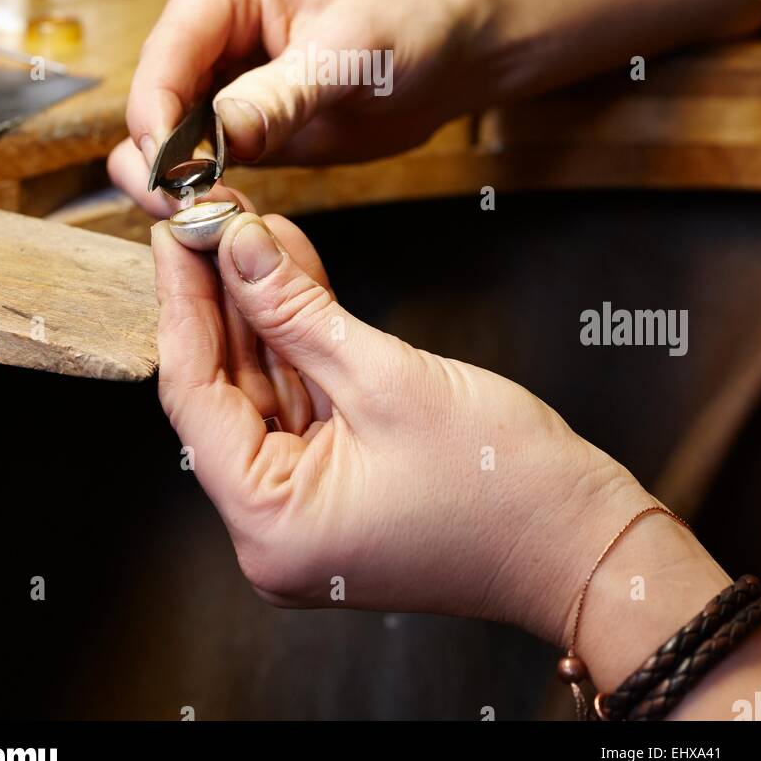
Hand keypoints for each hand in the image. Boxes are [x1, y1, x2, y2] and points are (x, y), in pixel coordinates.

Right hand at [111, 0, 473, 210]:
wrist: (443, 60)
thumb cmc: (407, 29)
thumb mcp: (353, 56)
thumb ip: (285, 94)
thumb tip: (224, 132)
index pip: (167, 51)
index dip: (157, 113)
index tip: (168, 170)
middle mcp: (207, 24)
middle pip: (152, 95)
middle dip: (158, 154)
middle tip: (181, 206)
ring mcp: (214, 74)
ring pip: (158, 134)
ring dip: (169, 179)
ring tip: (200, 213)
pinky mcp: (227, 120)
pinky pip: (190, 159)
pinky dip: (194, 190)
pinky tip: (218, 211)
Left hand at [152, 202, 649, 644]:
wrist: (583, 540)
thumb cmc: (503, 484)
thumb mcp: (386, 378)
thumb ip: (298, 311)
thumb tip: (237, 246)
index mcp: (269, 524)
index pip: (194, 397)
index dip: (182, 304)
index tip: (177, 234)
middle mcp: (273, 527)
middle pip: (225, 390)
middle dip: (221, 298)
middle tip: (210, 219)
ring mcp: (307, 507)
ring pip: (265, 388)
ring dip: (262, 308)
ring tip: (248, 228)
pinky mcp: (339, 484)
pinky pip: (304, 400)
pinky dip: (300, 338)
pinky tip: (289, 269)